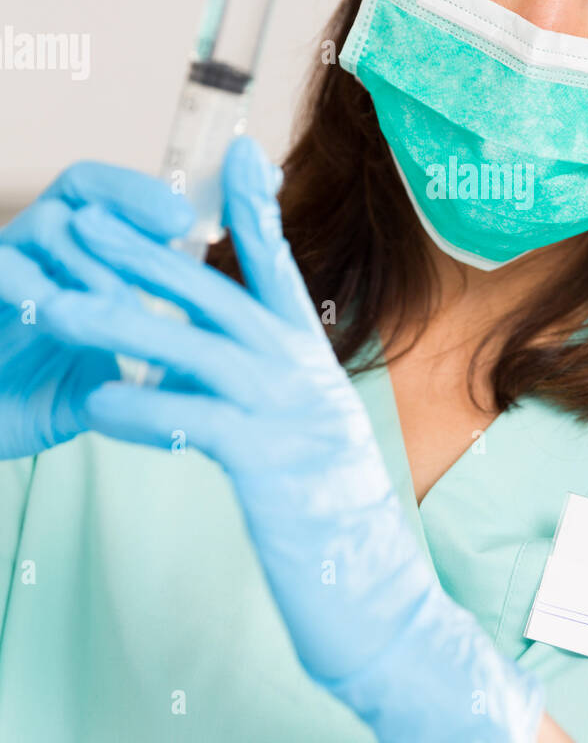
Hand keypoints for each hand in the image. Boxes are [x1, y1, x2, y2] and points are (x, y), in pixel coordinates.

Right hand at [0, 162, 194, 458]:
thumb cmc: (48, 388)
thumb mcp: (112, 356)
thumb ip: (159, 328)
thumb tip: (237, 315)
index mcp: (70, 249)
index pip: (105, 192)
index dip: (149, 190)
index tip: (195, 209)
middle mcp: (32, 246)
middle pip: (81, 191)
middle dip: (133, 202)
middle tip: (179, 224)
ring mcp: (1, 267)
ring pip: (47, 224)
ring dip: (98, 257)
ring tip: (131, 302)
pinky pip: (3, 272)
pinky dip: (41, 291)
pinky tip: (74, 316)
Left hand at [36, 135, 544, 742]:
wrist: (379, 595)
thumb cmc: (330, 516)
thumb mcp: (307, 432)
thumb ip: (271, 384)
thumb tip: (217, 357)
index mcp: (311, 358)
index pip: (280, 265)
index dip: (257, 205)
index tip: (242, 147)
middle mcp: (304, 372)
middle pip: (213, 294)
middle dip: (139, 254)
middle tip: (81, 221)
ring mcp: (290, 414)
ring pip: (190, 347)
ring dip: (114, 322)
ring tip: (52, 305)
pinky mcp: (270, 465)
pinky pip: (192, 422)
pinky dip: (141, 407)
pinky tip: (96, 404)